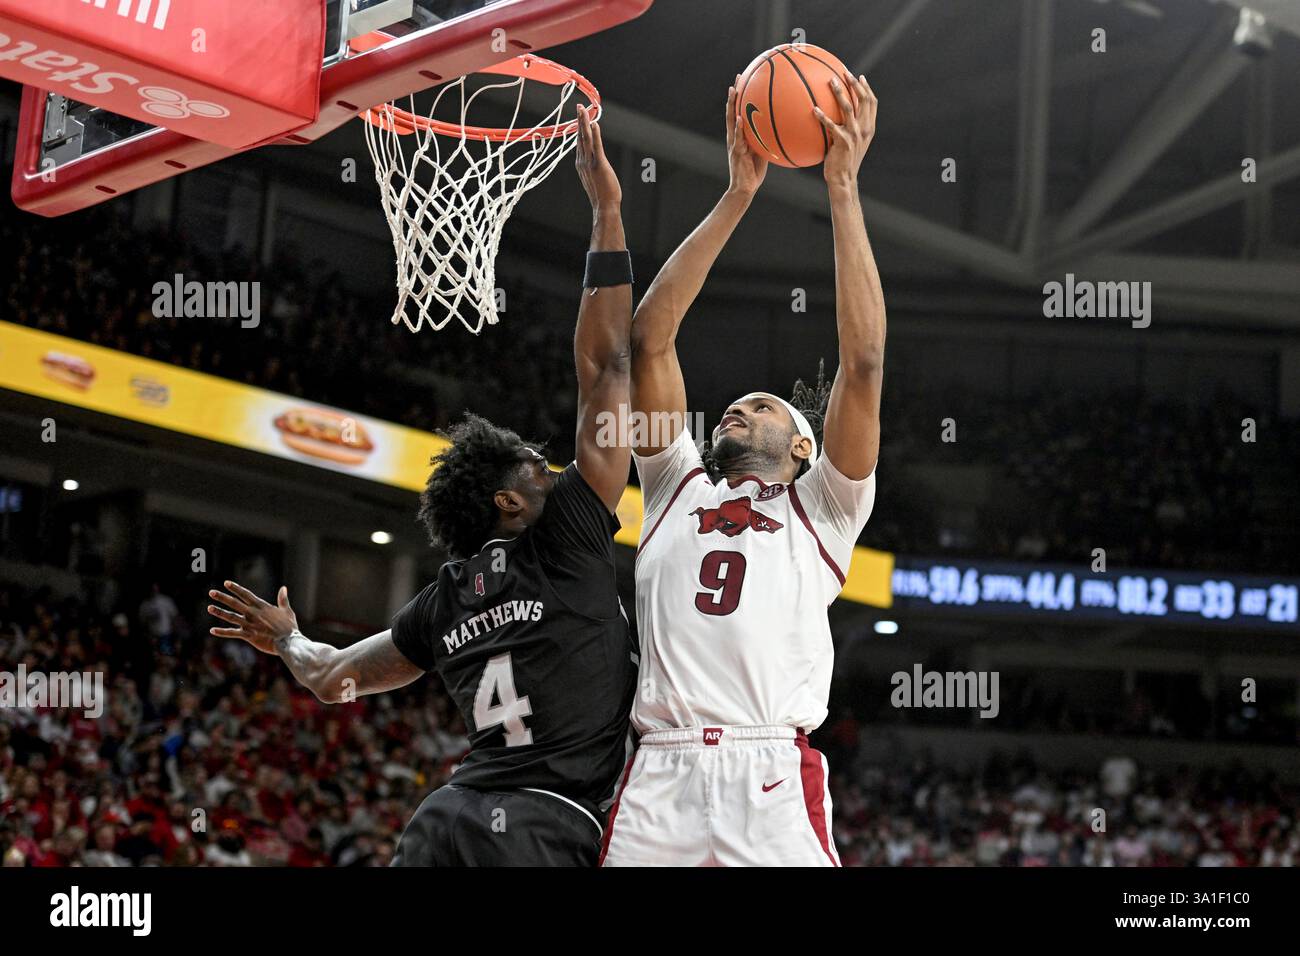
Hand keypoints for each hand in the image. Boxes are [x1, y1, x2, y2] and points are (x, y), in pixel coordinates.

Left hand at [208, 581, 298, 654]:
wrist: (288, 641)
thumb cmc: (289, 627)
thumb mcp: (287, 611)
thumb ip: (283, 599)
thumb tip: (284, 588)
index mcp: (262, 607)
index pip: (246, 594)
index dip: (236, 588)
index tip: (226, 583)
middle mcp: (253, 613)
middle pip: (235, 603)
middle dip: (223, 597)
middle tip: (211, 592)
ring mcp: (250, 624)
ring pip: (231, 617)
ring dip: (219, 612)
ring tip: (209, 607)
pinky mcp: (249, 635)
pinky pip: (233, 633)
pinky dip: (222, 632)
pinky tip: (212, 630)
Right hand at [575, 105, 620, 212]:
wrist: (604, 206)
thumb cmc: (601, 194)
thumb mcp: (593, 178)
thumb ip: (590, 167)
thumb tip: (591, 161)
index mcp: (580, 164)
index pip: (579, 142)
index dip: (579, 128)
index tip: (580, 116)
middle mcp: (582, 161)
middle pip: (580, 137)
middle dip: (579, 121)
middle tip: (578, 107)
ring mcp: (590, 163)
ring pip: (585, 139)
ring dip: (584, 123)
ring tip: (582, 110)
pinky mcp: (599, 165)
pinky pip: (596, 146)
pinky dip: (595, 134)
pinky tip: (594, 124)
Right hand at [726, 76, 767, 196]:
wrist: (745, 188)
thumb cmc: (754, 172)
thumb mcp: (763, 152)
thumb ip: (767, 139)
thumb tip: (781, 129)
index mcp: (740, 136)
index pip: (739, 112)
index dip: (740, 97)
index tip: (744, 81)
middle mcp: (734, 136)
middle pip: (732, 111)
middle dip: (734, 94)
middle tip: (738, 78)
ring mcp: (734, 143)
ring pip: (730, 120)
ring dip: (732, 105)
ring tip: (734, 91)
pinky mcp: (736, 152)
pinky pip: (738, 138)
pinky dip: (738, 128)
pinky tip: (740, 118)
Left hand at [814, 72, 876, 187]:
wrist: (843, 179)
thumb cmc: (843, 160)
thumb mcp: (851, 142)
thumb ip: (849, 128)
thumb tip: (836, 114)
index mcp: (869, 128)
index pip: (872, 103)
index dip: (866, 88)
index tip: (859, 76)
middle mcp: (864, 129)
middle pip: (863, 100)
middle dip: (854, 84)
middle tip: (844, 72)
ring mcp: (855, 135)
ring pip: (849, 108)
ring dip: (840, 93)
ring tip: (831, 81)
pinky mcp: (843, 142)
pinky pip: (832, 126)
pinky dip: (823, 116)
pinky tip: (814, 109)